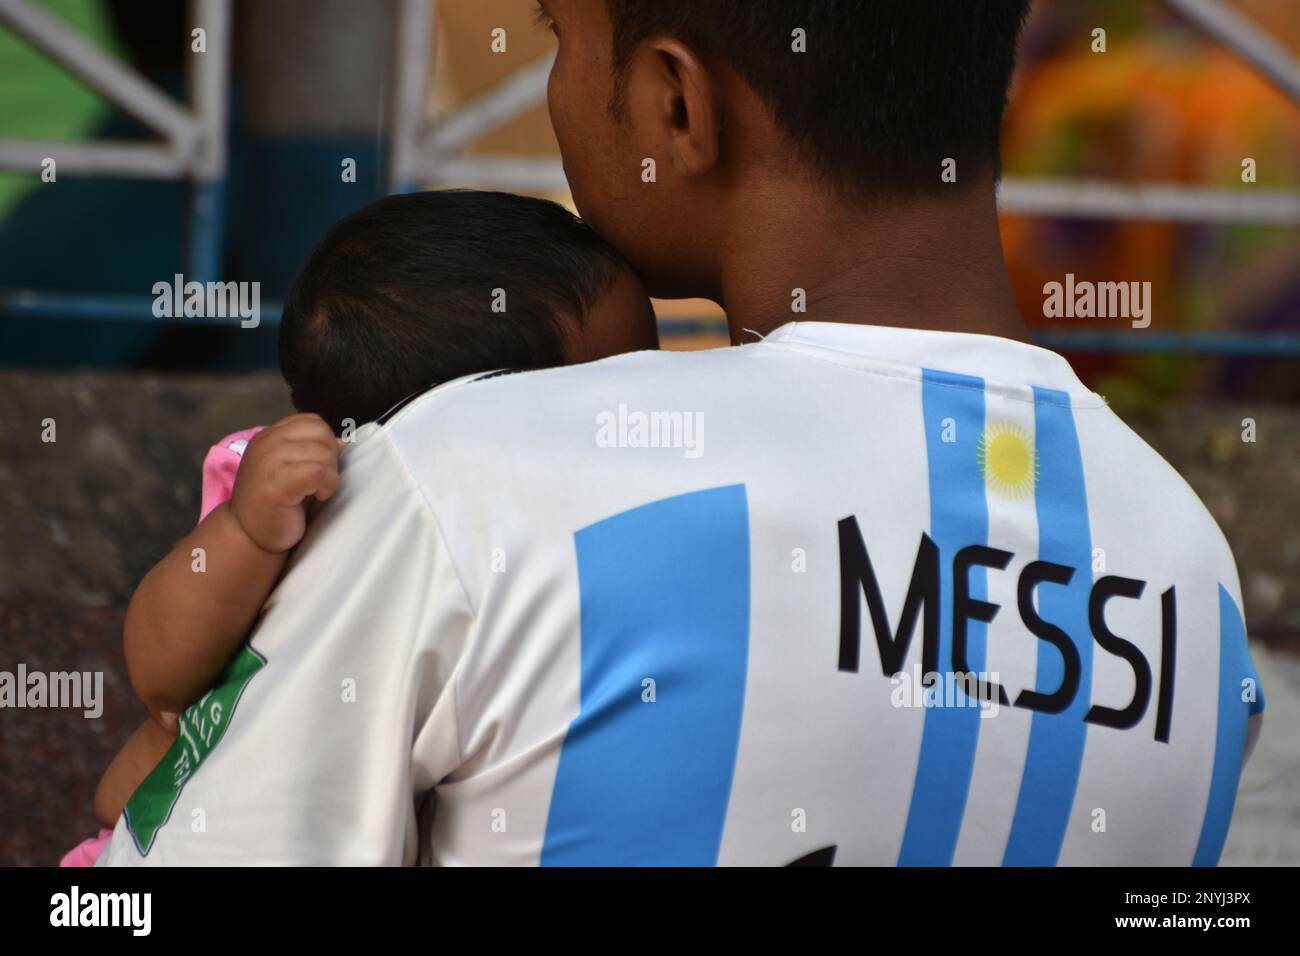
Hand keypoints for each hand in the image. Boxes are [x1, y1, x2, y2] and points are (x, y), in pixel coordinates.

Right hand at [229, 413, 344, 553]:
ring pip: (323, 452)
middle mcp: (266, 443)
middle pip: (321, 433)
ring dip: (330, 475)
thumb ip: (313, 451)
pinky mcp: (276, 483)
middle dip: (330, 457)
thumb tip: (344, 440)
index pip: (312, 421)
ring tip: (316, 491)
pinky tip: (318, 496)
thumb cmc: (275, 504)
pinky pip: (318, 472)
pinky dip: (327, 485)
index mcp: (269, 436)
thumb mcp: (293, 469)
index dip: (325, 442)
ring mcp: (268, 462)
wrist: (248, 535)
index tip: (319, 465)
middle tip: (319, 481)